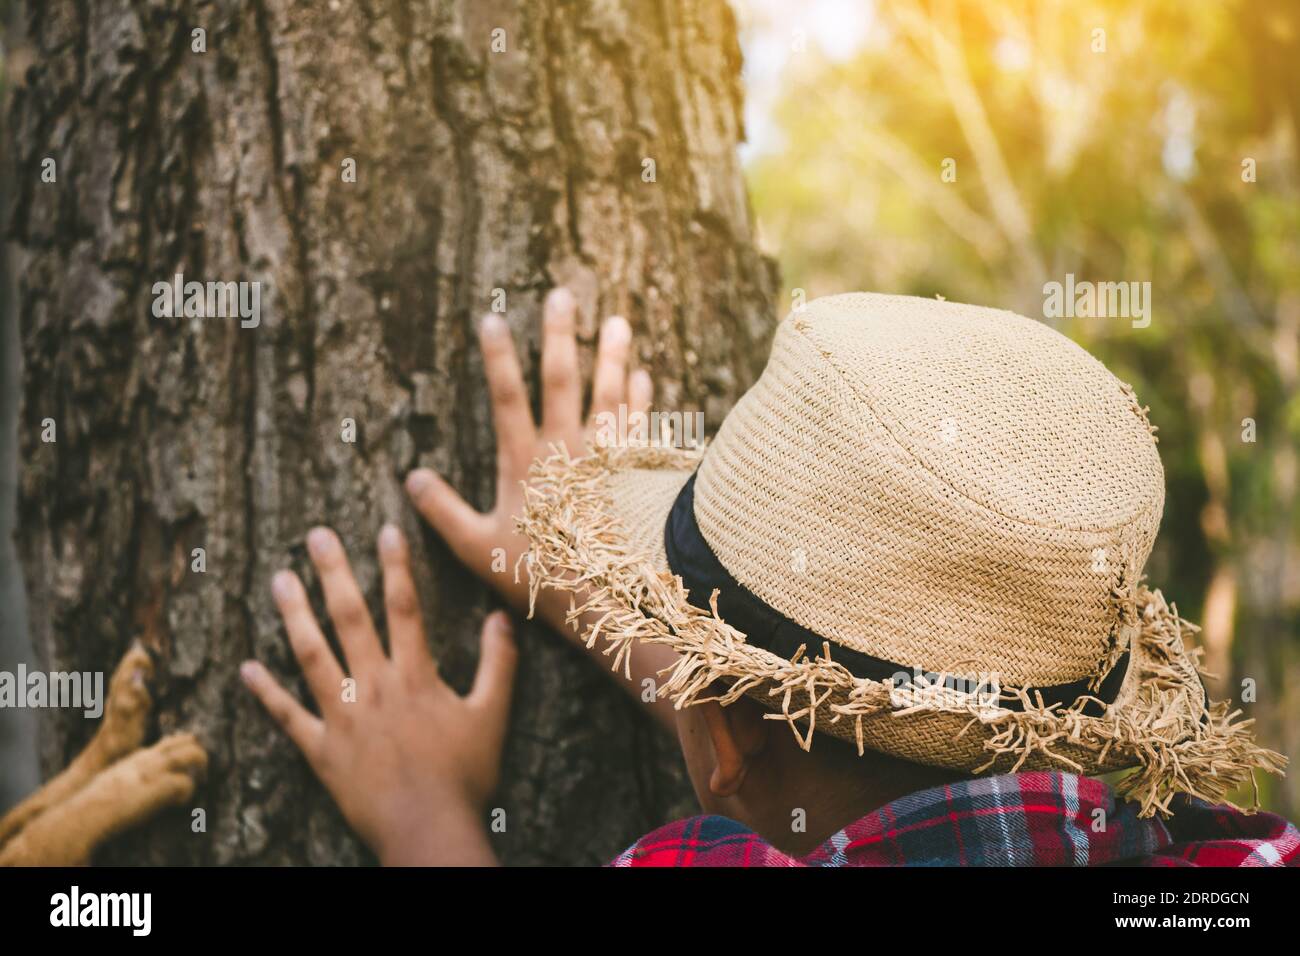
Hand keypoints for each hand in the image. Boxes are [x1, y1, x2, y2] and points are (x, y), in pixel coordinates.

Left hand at [241, 525, 515, 865]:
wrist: (427, 830)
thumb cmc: (464, 777)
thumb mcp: (492, 716)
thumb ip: (497, 664)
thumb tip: (501, 617)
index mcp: (415, 677)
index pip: (404, 607)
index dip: (396, 565)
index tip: (386, 530)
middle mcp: (374, 687)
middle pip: (350, 618)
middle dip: (333, 572)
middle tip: (316, 535)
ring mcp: (342, 717)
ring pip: (311, 655)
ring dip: (294, 615)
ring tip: (280, 579)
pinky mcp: (321, 750)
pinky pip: (287, 717)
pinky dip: (266, 693)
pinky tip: (247, 668)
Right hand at [403, 287, 651, 626]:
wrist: (610, 596)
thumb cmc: (543, 576)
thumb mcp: (480, 550)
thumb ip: (445, 512)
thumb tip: (411, 480)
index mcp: (526, 463)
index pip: (507, 398)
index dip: (497, 358)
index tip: (492, 318)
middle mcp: (568, 449)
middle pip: (563, 380)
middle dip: (561, 335)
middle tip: (563, 295)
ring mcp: (606, 458)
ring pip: (610, 394)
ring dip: (613, 356)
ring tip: (618, 322)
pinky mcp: (635, 473)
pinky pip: (639, 425)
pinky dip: (641, 398)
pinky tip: (643, 375)